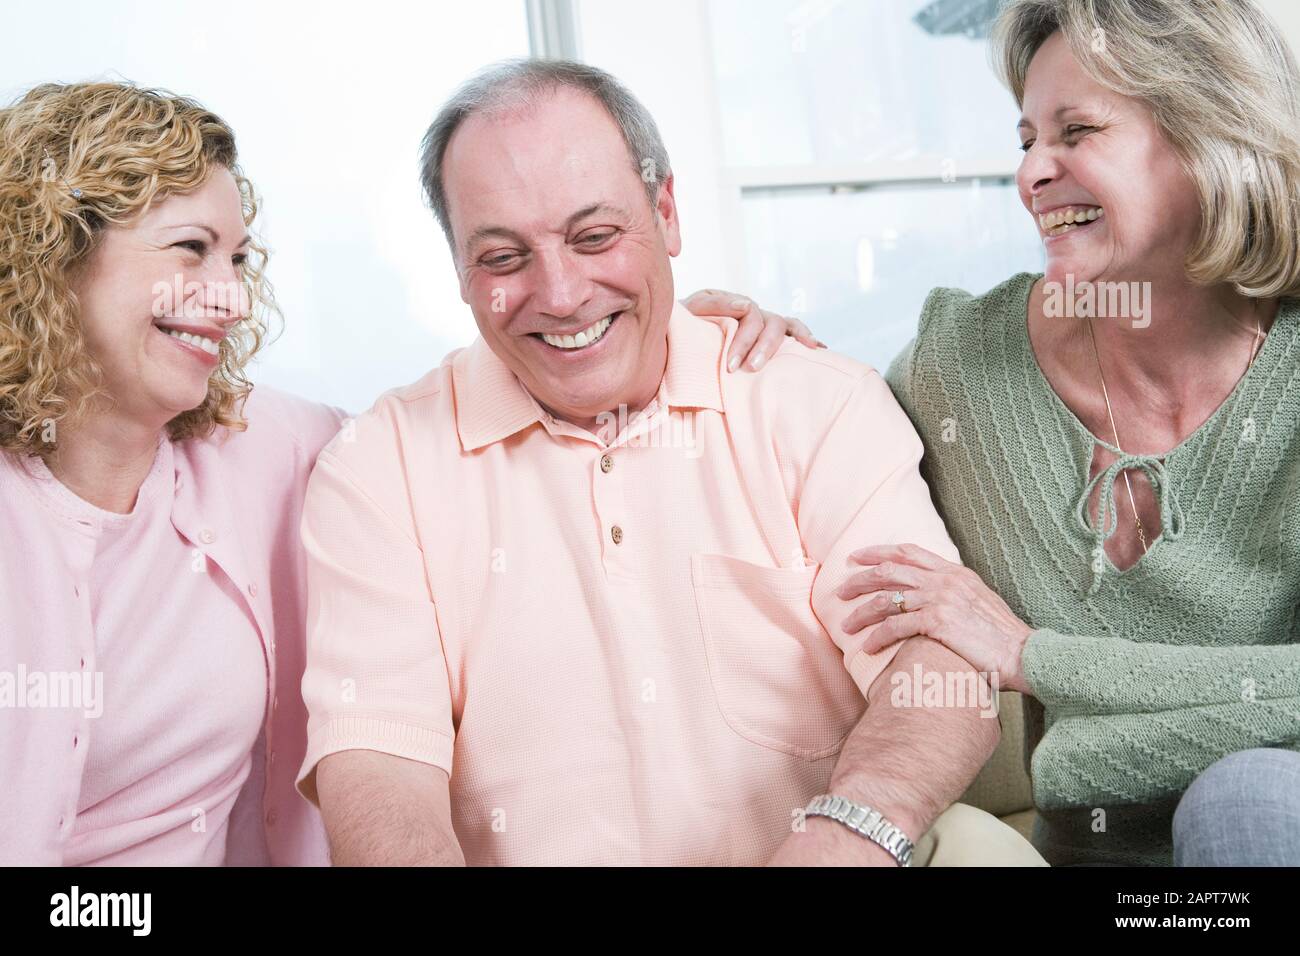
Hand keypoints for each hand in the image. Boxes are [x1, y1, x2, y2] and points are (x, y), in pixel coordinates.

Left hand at [681, 288, 824, 371]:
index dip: (743, 341)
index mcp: (732, 302)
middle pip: (769, 322)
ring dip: (793, 340)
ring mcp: (762, 320)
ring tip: (806, 351)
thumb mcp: (690, 310)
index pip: (748, 316)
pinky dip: (806, 337)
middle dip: (764, 347)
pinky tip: (819, 349)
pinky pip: (792, 330)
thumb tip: (747, 306)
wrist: (678, 332)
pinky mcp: (768, 334)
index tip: (732, 366)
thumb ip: (714, 305)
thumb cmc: (683, 325)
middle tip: (752, 369)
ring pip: (784, 325)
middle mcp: (752, 310)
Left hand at [836, 543, 1033, 693]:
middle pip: (889, 571)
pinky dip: (876, 637)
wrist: (1024, 653)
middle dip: (859, 580)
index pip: (909, 551)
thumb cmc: (1002, 634)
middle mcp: (944, 580)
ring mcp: (940, 599)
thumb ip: (954, 590)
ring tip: (845, 625)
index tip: (856, 557)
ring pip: (886, 599)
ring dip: (861, 613)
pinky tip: (866, 647)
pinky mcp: (937, 623)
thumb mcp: (979, 599)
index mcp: (954, 572)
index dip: (878, 551)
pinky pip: (895, 627)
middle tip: (839, 591)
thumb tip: (931, 592)